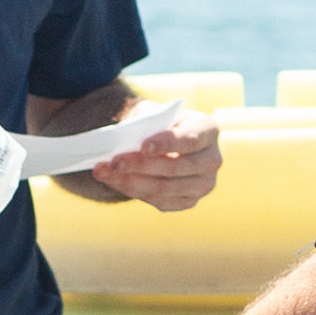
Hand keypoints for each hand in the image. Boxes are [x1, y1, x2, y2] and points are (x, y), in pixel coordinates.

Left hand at [88, 111, 225, 212]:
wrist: (163, 142)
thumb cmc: (159, 124)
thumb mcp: (153, 113)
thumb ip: (145, 120)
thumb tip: (127, 137)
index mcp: (208, 130)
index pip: (190, 140)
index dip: (167, 144)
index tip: (143, 146)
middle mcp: (212, 160)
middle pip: (175, 167)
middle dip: (141, 165)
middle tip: (114, 161)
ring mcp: (202, 184)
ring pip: (164, 188)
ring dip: (130, 181)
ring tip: (104, 171)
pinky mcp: (188, 201)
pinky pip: (159, 201)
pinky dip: (132, 190)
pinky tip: (112, 180)